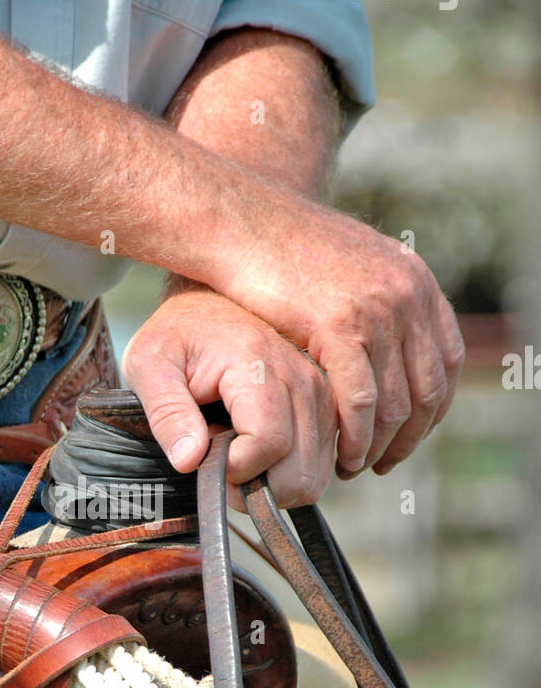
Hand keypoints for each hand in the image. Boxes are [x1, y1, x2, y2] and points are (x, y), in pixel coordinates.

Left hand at [121, 287, 336, 507]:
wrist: (208, 307)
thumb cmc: (177, 334)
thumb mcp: (149, 365)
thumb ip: (167, 413)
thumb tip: (190, 460)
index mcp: (257, 363)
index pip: (267, 443)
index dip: (233, 469)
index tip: (202, 458)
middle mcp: (301, 378)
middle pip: (297, 470)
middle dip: (253, 487)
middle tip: (218, 463)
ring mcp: (320, 394)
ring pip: (312, 477)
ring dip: (271, 484)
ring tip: (236, 454)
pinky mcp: (326, 407)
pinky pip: (320, 466)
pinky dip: (288, 475)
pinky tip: (258, 454)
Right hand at [213, 178, 465, 475]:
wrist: (241, 222)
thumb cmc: (281, 250)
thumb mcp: (350, 265)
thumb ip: (377, 300)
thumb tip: (391, 338)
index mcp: (415, 281)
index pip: (446, 362)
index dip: (431, 408)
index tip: (408, 436)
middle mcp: (407, 295)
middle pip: (427, 389)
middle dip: (407, 437)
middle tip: (382, 463)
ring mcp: (378, 310)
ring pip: (395, 402)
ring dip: (377, 445)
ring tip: (354, 465)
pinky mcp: (341, 327)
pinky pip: (359, 400)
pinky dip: (353, 436)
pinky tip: (338, 454)